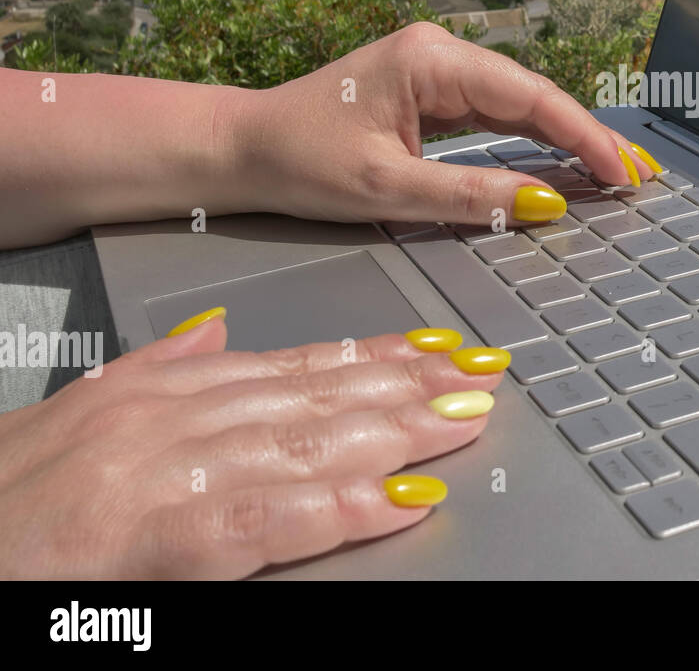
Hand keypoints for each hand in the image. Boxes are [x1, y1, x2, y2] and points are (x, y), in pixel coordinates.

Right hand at [0, 315, 506, 579]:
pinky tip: (392, 499)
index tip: (440, 352)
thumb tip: (213, 332)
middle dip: (406, 389)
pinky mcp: (154, 539)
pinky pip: (263, 519)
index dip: (376, 359)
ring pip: (305, 444)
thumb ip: (157, 367)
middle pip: (316, 398)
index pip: (296, 366)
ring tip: (460, 423)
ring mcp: (167, 474)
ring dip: (393, 435)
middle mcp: (177, 418)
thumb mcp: (83, 410)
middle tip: (479, 380)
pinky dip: (333, 506)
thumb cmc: (11, 493)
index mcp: (169, 390)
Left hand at [224, 22, 661, 226]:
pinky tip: (566, 160)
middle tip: (639, 176)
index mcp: (432, 61)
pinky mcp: (430, 93)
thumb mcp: (385, 188)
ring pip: (521, 105)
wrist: (240, 148)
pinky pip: (496, 115)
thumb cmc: (298, 160)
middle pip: (535, 95)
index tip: (623, 174)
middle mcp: (441, 54)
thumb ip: (471, 195)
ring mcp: (436, 71)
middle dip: (589, 136)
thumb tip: (547, 204)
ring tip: (617, 171)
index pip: (530, 97)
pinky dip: (533, 140)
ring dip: (567, 138)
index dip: (584, 136)